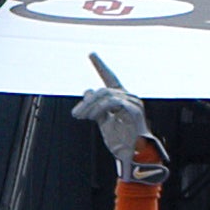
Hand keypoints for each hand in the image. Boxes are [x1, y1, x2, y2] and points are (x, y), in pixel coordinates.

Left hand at [71, 54, 160, 180]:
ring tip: (81, 116)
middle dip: (86, 101)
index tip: (91, 54)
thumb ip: (95, 107)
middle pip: (103, 91)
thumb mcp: (103, 120)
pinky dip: (99, 108)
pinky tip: (92, 116)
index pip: (110, 78)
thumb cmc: (120, 139)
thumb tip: (87, 91)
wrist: (132, 155)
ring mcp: (133, 102)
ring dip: (90, 106)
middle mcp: (129, 97)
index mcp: (121, 98)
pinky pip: (113, 102)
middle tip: (75, 114)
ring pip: (106, 95)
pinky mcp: (134, 110)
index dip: (101, 66)